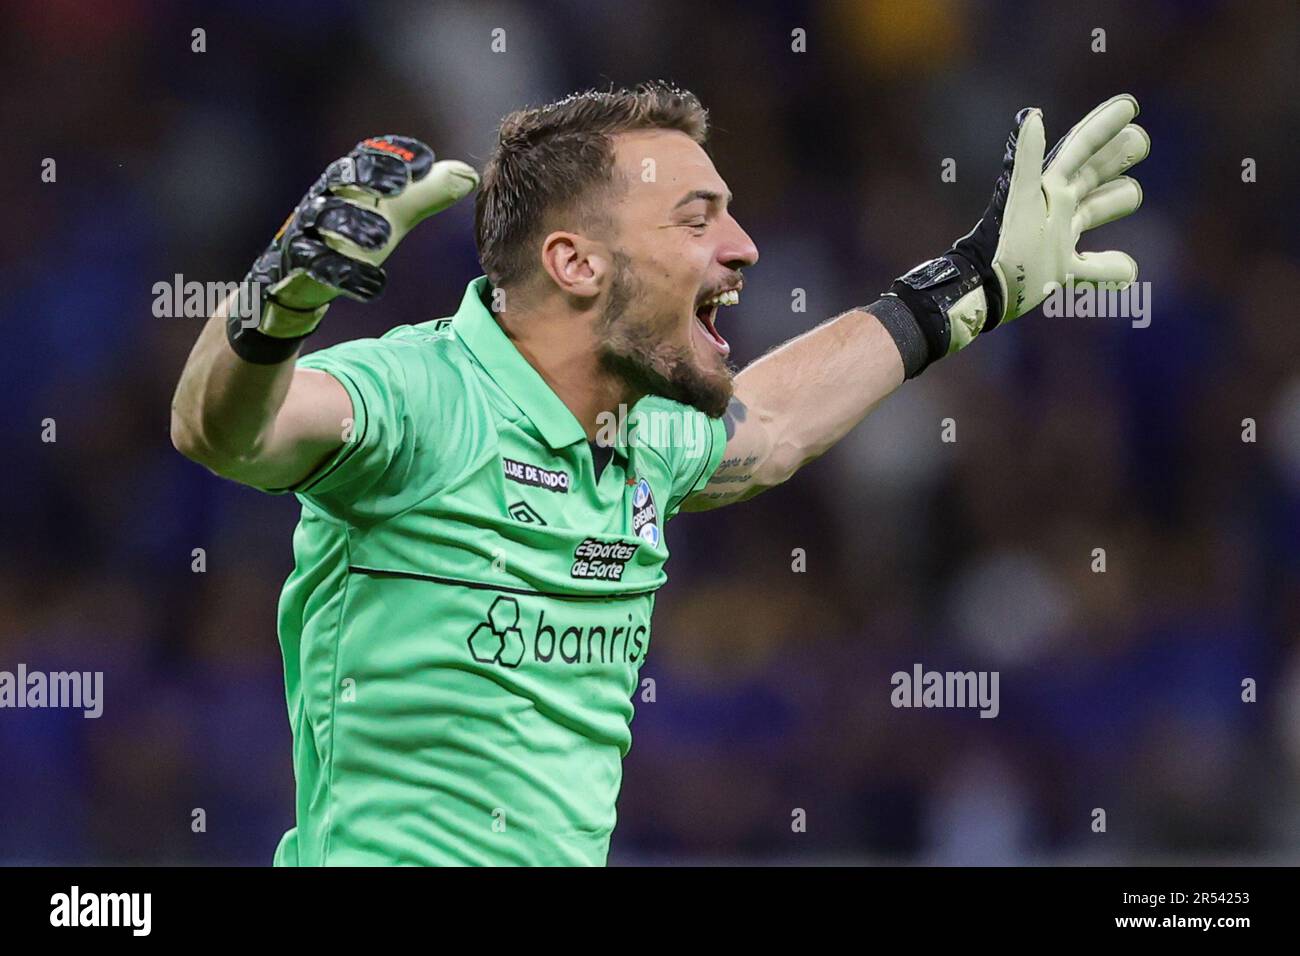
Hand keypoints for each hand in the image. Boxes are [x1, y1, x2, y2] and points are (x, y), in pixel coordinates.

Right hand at [230, 135, 477, 362]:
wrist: (298, 278)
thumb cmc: (352, 234)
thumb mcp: (393, 213)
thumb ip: (427, 195)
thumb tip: (469, 175)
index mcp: (349, 179)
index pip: (367, 156)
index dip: (393, 156)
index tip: (423, 163)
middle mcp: (325, 195)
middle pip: (343, 178)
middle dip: (370, 179)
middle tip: (400, 188)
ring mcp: (308, 227)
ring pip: (326, 217)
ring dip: (355, 225)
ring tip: (382, 238)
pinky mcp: (297, 262)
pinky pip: (317, 264)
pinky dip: (345, 274)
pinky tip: (373, 284)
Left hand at [880, 95, 1148, 374]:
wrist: (983, 292)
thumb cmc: (1003, 247)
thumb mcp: (1019, 200)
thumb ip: (1025, 159)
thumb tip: (1032, 114)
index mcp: (1049, 189)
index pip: (1080, 148)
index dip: (1104, 125)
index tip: (1130, 105)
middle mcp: (1053, 211)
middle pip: (1090, 177)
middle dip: (1115, 158)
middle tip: (1140, 140)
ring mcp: (1055, 240)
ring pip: (1091, 214)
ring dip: (1112, 201)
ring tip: (1134, 193)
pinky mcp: (1056, 271)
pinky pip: (1090, 268)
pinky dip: (1110, 268)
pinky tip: (1128, 271)